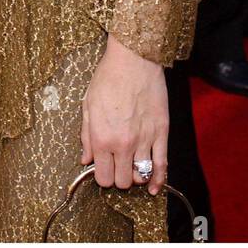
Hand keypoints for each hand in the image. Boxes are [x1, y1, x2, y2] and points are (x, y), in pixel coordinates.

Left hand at [81, 33, 166, 196]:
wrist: (133, 60)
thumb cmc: (108, 78)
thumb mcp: (88, 105)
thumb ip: (86, 136)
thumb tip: (86, 159)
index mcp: (101, 138)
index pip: (103, 177)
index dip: (102, 177)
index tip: (102, 170)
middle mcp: (123, 144)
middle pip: (123, 181)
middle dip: (118, 178)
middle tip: (117, 168)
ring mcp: (144, 140)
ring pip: (141, 176)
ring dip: (136, 176)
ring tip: (132, 167)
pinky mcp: (161, 133)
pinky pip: (162, 165)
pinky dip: (158, 180)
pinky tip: (153, 187)